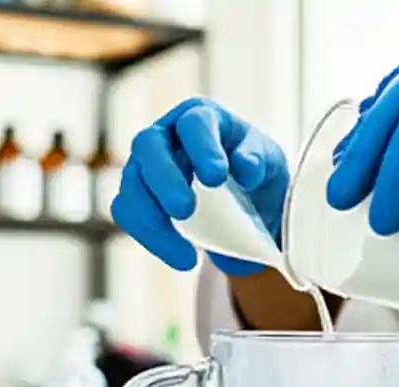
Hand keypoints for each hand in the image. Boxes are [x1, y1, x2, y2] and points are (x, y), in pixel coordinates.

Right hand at [111, 98, 289, 275]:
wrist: (248, 209)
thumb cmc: (256, 174)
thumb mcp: (270, 163)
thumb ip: (259, 160)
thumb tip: (245, 168)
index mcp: (200, 118)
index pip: (194, 124)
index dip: (202, 148)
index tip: (216, 177)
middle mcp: (166, 136)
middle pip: (149, 146)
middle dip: (164, 179)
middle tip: (184, 210)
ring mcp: (146, 166)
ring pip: (132, 185)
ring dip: (153, 220)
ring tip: (189, 256)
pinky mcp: (137, 197)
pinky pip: (128, 213)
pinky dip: (150, 237)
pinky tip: (182, 256)